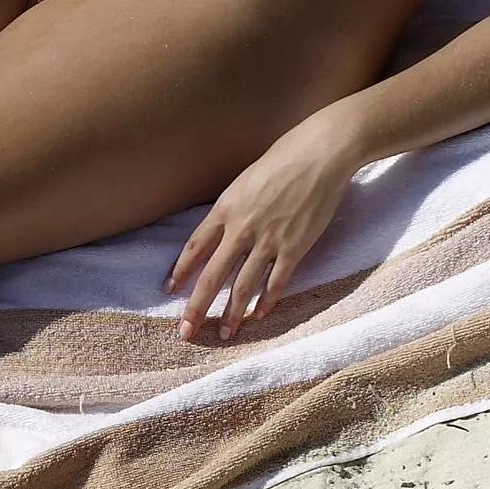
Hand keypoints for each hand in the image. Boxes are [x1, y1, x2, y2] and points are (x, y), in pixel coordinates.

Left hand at [165, 114, 370, 342]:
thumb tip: (221, 231)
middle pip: (212, 276)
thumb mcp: (245, 181)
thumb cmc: (283, 160)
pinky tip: (259, 317)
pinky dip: (267, 302)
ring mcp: (268, 240)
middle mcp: (241, 228)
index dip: (181, 272)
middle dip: (197, 307)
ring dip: (232, 314)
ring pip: (243, 286)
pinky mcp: (295, 247)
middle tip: (186, 332)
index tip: (170, 290)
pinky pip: (276, 282)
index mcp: (225, 208)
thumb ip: (231, 208)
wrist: (319, 153)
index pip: (194, 247)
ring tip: (225, 334)